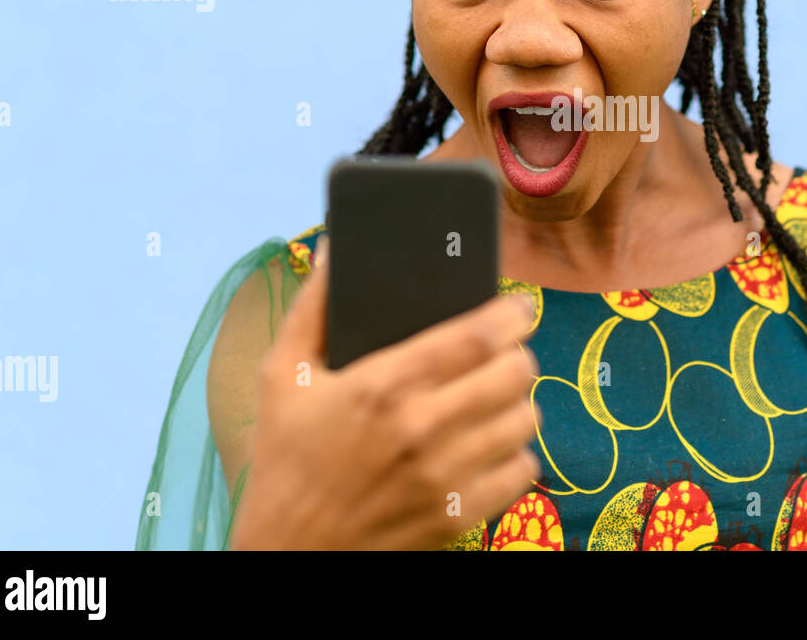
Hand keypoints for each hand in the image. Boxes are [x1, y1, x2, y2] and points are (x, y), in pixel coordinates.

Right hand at [228, 238, 541, 548]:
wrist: (288, 554)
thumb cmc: (285, 461)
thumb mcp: (281, 377)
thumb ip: (313, 307)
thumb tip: (338, 251)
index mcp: (383, 385)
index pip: (477, 336)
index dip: (513, 313)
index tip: (519, 306)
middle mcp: (422, 428)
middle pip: (515, 372)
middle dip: (518, 354)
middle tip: (506, 352)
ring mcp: (445, 477)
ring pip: (525, 418)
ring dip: (518, 401)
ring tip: (498, 396)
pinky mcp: (458, 516)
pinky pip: (522, 470)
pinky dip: (515, 453)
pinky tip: (492, 444)